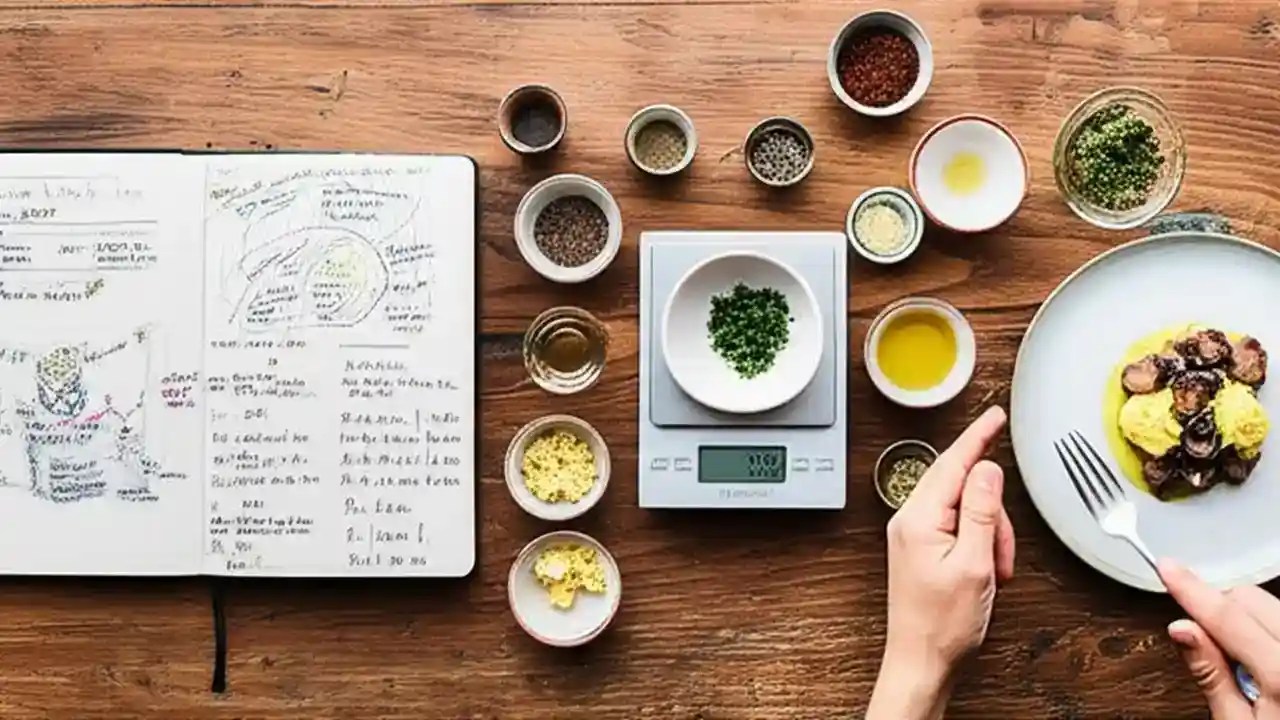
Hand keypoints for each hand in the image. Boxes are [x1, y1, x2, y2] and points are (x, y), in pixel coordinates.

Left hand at [866, 407, 1015, 719]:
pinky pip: (958, 529)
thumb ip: (982, 512)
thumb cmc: (942, 624)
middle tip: (1002, 555)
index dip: (977, 437)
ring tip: (994, 573)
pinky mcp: (921, 548)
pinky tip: (985, 574)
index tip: (994, 416)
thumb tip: (987, 469)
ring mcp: (913, 534)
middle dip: (994, 517)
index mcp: (917, 519)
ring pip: (966, 511)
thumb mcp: (974, 565)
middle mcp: (909, 521)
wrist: (921, 662)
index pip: (952, 463)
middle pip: (963, 487)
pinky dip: (981, 547)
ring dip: (991, 538)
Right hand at [1159, 560, 1279, 717]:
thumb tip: (1183, 630)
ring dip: (1249, 620)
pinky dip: (1270, 631)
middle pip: (1252, 599)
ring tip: (1249, 665)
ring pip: (1273, 606)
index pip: (1227, 616)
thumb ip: (1211, 675)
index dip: (1191, 590)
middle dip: (1221, 608)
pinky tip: (1269, 662)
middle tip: (1208, 643)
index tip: (1169, 569)